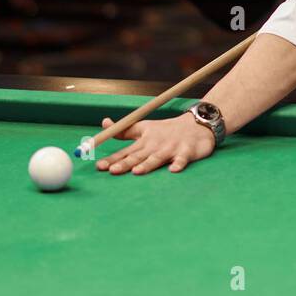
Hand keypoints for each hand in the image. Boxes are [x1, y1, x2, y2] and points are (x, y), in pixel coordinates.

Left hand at [95, 113, 215, 174]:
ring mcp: (171, 148)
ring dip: (147, 164)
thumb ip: (124, 130)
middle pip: (138, 156)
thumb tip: (104, 123)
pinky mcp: (187, 151)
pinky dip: (178, 164)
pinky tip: (173, 170)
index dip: (112, 159)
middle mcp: (155, 145)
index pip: (125, 152)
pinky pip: (182, 159)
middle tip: (112, 170)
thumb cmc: (167, 129)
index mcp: (144, 141)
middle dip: (125, 163)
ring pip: (157, 158)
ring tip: (137, 171)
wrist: (196, 124)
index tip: (99, 166)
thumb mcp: (144, 127)